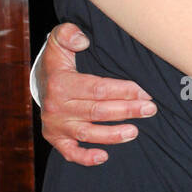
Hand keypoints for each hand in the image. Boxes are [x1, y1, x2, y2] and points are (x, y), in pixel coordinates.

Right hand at [39, 22, 155, 166]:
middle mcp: (56, 107)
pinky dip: (85, 157)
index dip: (123, 90)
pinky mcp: (55, 139)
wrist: (41, 83)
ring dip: (113, 135)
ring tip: (135, 132)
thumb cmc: (59, 62)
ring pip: (88, 133)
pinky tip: (104, 157)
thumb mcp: (60, 40)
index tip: (144, 91)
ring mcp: (56, 125)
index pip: (98, 89)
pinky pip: (70, 152)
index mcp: (61, 84)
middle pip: (97, 111)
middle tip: (150, 109)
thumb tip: (83, 40)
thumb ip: (69, 34)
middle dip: (127, 110)